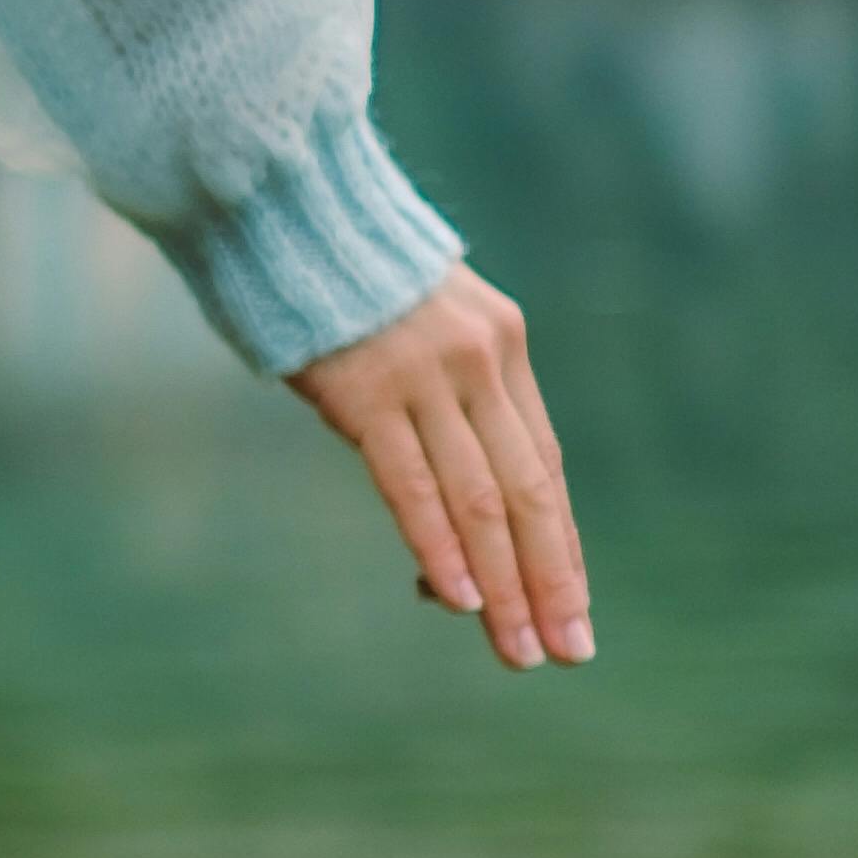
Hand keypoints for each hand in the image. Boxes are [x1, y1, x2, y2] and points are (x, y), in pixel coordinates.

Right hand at [291, 269, 591, 672]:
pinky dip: (439, 544)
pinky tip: (456, 597)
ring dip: (503, 584)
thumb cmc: (337, 279)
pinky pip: (413, 483)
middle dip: (549, 581)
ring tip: (519, 649)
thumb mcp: (417, 327)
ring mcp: (426, 377)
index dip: (559, 546)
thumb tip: (441, 504)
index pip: (544, 468)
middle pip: (529, 492)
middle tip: (568, 652)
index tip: (572, 610)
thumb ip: (440, 400)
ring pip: (481, 500)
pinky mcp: (366, 391)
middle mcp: (480, 362)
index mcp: (503, 347)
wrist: (286, 205)